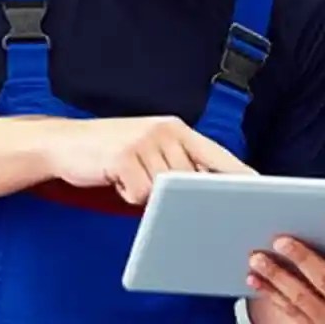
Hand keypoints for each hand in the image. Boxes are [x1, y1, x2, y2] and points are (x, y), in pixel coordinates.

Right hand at [43, 115, 254, 204]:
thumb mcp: (148, 148)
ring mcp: (144, 141)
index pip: (216, 153)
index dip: (239, 173)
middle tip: (160, 193)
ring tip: (127, 177)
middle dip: (182, 195)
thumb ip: (175, 163)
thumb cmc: (110, 152)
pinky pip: (140, 195)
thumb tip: (205, 192)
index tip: (260, 189)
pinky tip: (115, 179)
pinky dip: (127, 195)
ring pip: (165, 189)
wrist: (64, 144)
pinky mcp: (123, 156)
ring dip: (146, 194)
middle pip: (191, 178)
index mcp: (175, 128)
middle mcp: (163, 130)